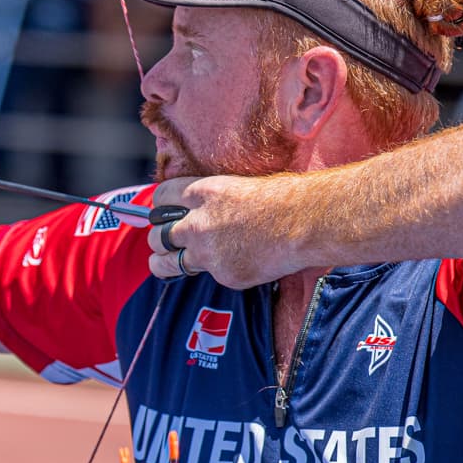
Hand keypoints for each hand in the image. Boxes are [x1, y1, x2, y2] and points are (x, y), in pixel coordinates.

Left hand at [147, 175, 301, 287]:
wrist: (305, 223)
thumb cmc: (282, 199)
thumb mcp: (236, 187)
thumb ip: (211, 200)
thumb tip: (198, 209)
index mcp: (202, 192)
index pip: (160, 197)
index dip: (160, 206)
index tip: (163, 212)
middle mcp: (198, 222)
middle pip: (158, 235)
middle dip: (160, 238)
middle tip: (167, 241)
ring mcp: (208, 252)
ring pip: (165, 262)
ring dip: (164, 262)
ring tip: (166, 263)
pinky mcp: (223, 274)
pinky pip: (209, 275)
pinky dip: (217, 271)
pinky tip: (235, 262)